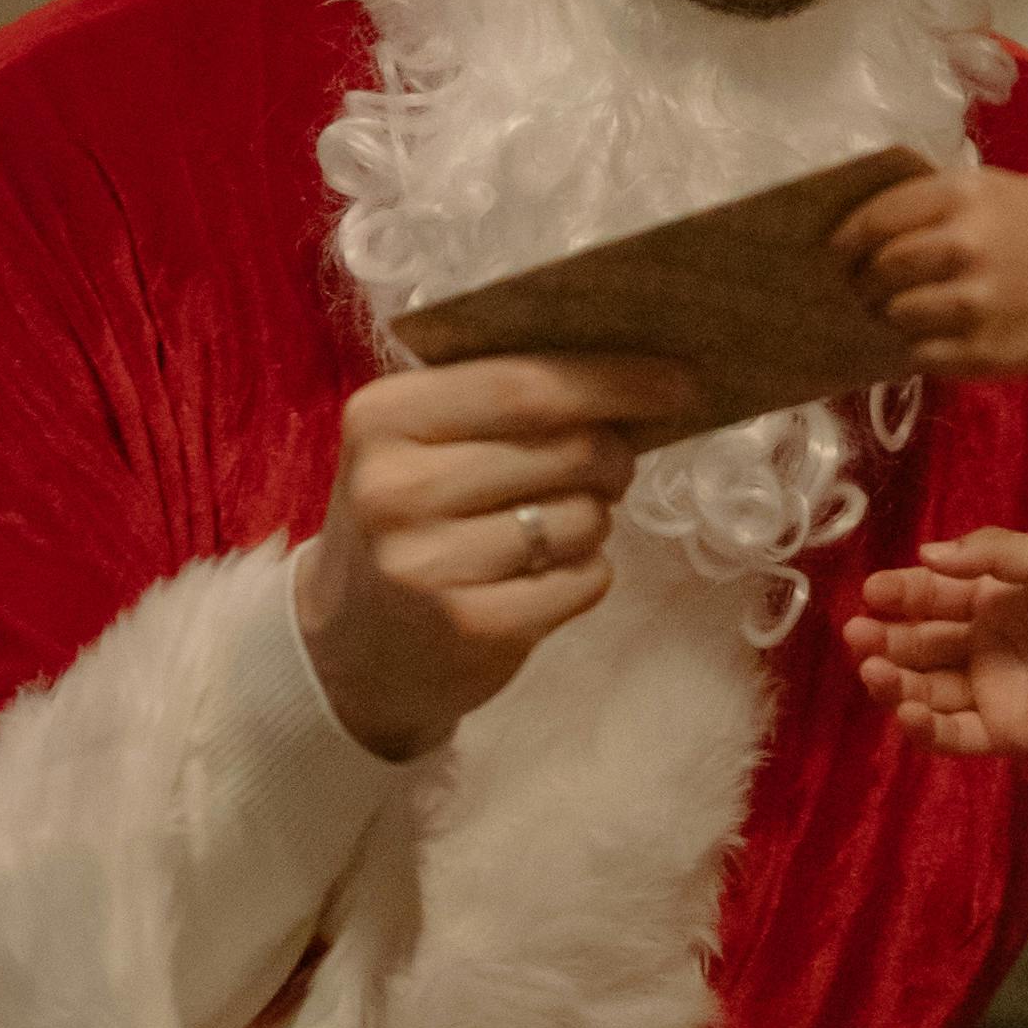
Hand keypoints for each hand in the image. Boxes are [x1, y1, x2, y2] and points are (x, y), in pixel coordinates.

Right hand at [295, 351, 700, 760]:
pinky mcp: (473, 628)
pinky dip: (586, 573)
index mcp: (382, 418)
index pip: (522, 385)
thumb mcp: (418, 446)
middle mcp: (396, 489)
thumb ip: (500, 403)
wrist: (349, 649)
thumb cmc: (409, 522)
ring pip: (585, 516)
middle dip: (616, 452)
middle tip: (617, 462)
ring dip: (594, 518)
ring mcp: (430, 564)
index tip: (679, 381)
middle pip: (568, 449)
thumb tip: (638, 378)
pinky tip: (540, 579)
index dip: (612, 380)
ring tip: (549, 528)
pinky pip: (586, 579)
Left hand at [833, 170, 1027, 439]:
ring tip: (901, 312)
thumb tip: (873, 224)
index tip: (837, 249)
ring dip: (888, 316)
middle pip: (878, 269)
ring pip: (894, 314)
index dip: (848, 237)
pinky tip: (934, 336)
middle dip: (862, 280)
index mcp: (966, 195)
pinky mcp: (980, 352)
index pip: (876, 217)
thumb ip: (944, 201)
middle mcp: (963, 246)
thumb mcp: (1008, 192)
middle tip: (862, 287)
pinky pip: (920, 354)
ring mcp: (971, 303)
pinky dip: (917, 347)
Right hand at [849, 529, 1027, 769]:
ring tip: (871, 668)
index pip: (934, 596)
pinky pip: (952, 735)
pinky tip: (904, 710)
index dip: (902, 594)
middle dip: (885, 638)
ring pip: (925, 690)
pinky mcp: (1004, 734)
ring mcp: (992, 691)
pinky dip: (922, 727)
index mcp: (996, 600)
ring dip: (892, 681)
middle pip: (921, 643)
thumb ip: (993, 554)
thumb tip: (927, 555)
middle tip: (857, 633)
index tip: (873, 591)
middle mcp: (985, 645)